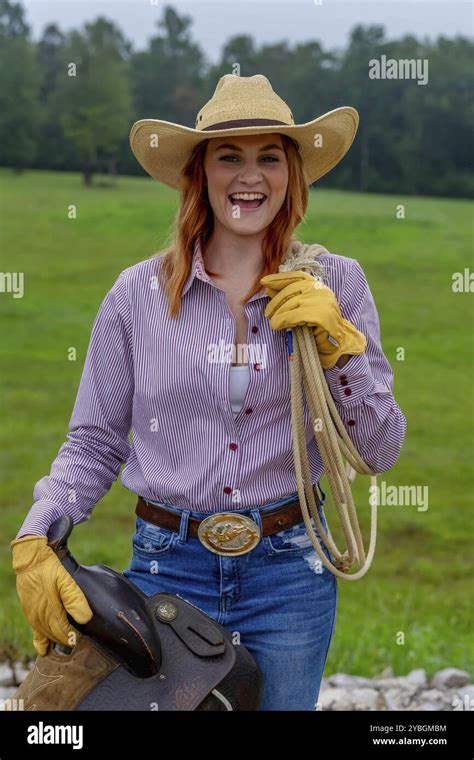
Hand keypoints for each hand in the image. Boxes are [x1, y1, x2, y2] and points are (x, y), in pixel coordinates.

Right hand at [11, 535, 92, 655]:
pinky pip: (35, 632)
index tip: (83, 639)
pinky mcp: (29, 611)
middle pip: (55, 636)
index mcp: (50, 612)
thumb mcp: (65, 580)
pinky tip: (43, 648)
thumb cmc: (49, 568)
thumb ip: (75, 600)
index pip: (64, 634)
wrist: (30, 559)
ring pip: (45, 635)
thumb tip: (85, 619)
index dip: (74, 638)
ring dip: (55, 640)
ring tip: (66, 642)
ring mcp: (32, 615)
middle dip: (66, 640)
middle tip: (78, 641)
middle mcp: (40, 617)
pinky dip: (41, 641)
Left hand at [260, 270, 366, 368]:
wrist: (336, 344)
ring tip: (272, 323)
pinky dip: (283, 320)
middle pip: (291, 290)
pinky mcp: (321, 314)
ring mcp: (322, 301)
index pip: (297, 277)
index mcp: (317, 286)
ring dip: (278, 314)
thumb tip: (268, 289)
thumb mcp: (301, 308)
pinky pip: (295, 315)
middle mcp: (320, 290)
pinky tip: (277, 325)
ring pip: (291, 303)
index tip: (264, 282)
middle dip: (276, 302)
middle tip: (267, 313)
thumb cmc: (316, 326)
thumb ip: (288, 297)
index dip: (279, 279)